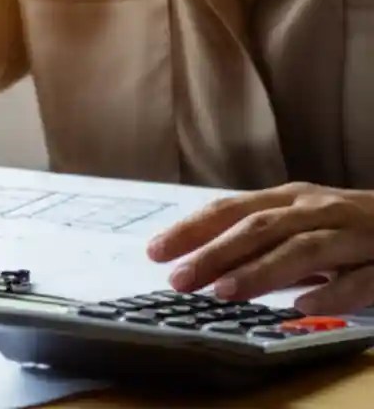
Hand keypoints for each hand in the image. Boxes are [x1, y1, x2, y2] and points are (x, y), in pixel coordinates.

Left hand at [148, 182, 373, 314]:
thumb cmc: (350, 226)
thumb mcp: (300, 223)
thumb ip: (258, 239)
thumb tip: (199, 262)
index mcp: (292, 199)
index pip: (232, 209)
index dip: (192, 229)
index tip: (155, 251)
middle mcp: (320, 210)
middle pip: (261, 228)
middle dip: (216, 253)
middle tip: (180, 279)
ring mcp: (356, 235)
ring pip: (304, 249)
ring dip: (262, 270)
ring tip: (224, 292)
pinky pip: (362, 279)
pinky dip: (332, 292)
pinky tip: (304, 307)